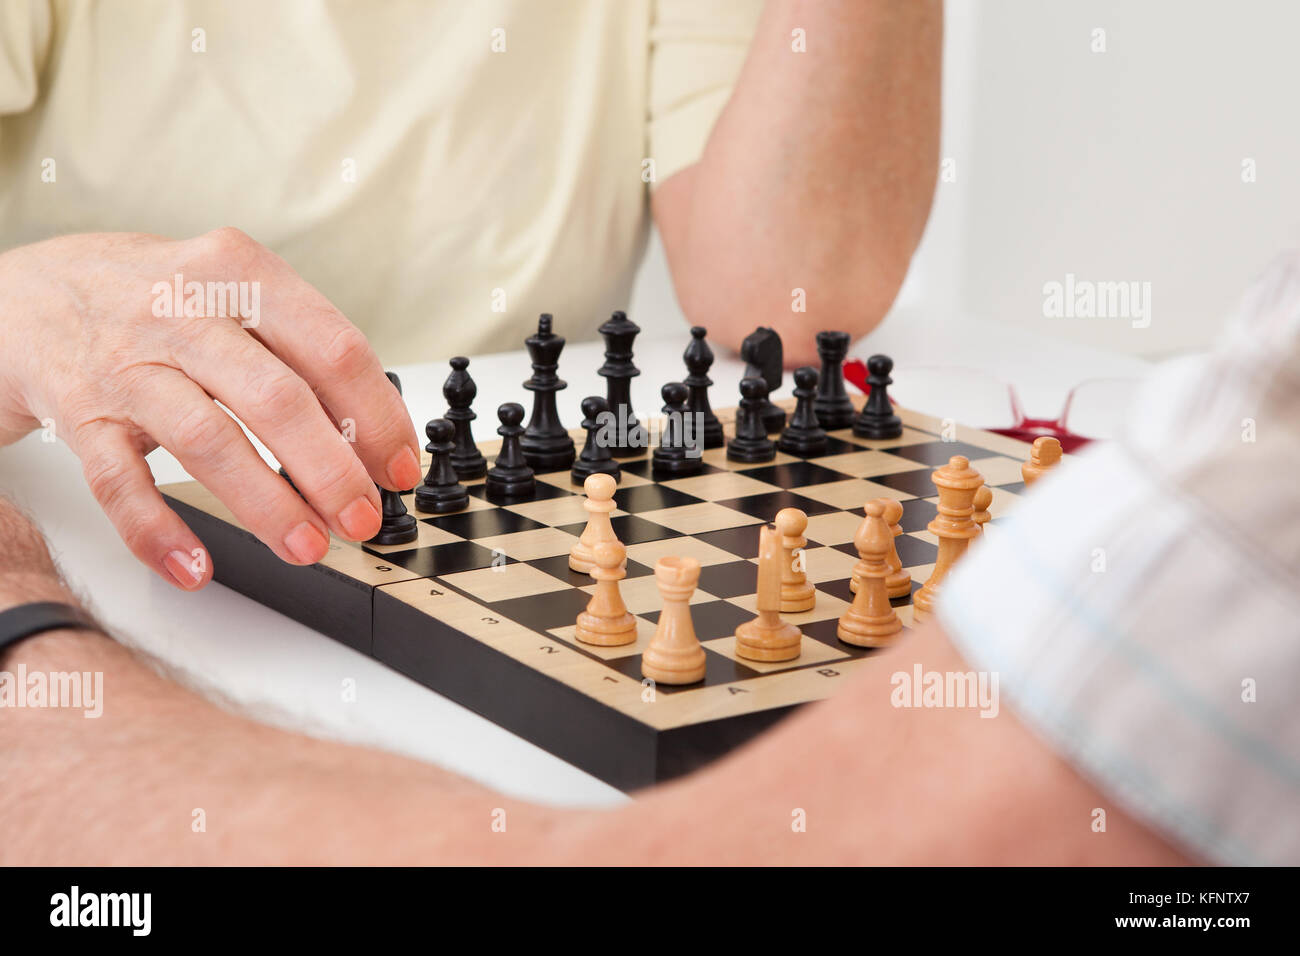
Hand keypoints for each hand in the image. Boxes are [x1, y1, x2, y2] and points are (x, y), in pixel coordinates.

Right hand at [0, 230, 421, 588]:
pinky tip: (196, 565)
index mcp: (241, 273)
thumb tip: (372, 439)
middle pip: (276, 398)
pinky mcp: (81, 415)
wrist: (27, 293)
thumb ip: (301, 352)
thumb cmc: (158, 300)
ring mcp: (128, 364)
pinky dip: (159, 530)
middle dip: (331, 471)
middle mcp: (183, 312)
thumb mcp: (235, 292)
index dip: (377, 417)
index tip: (399, 470)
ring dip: (266, 505)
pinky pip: (120, 482)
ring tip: (307, 548)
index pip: (332, 348)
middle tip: (363, 519)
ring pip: (208, 441)